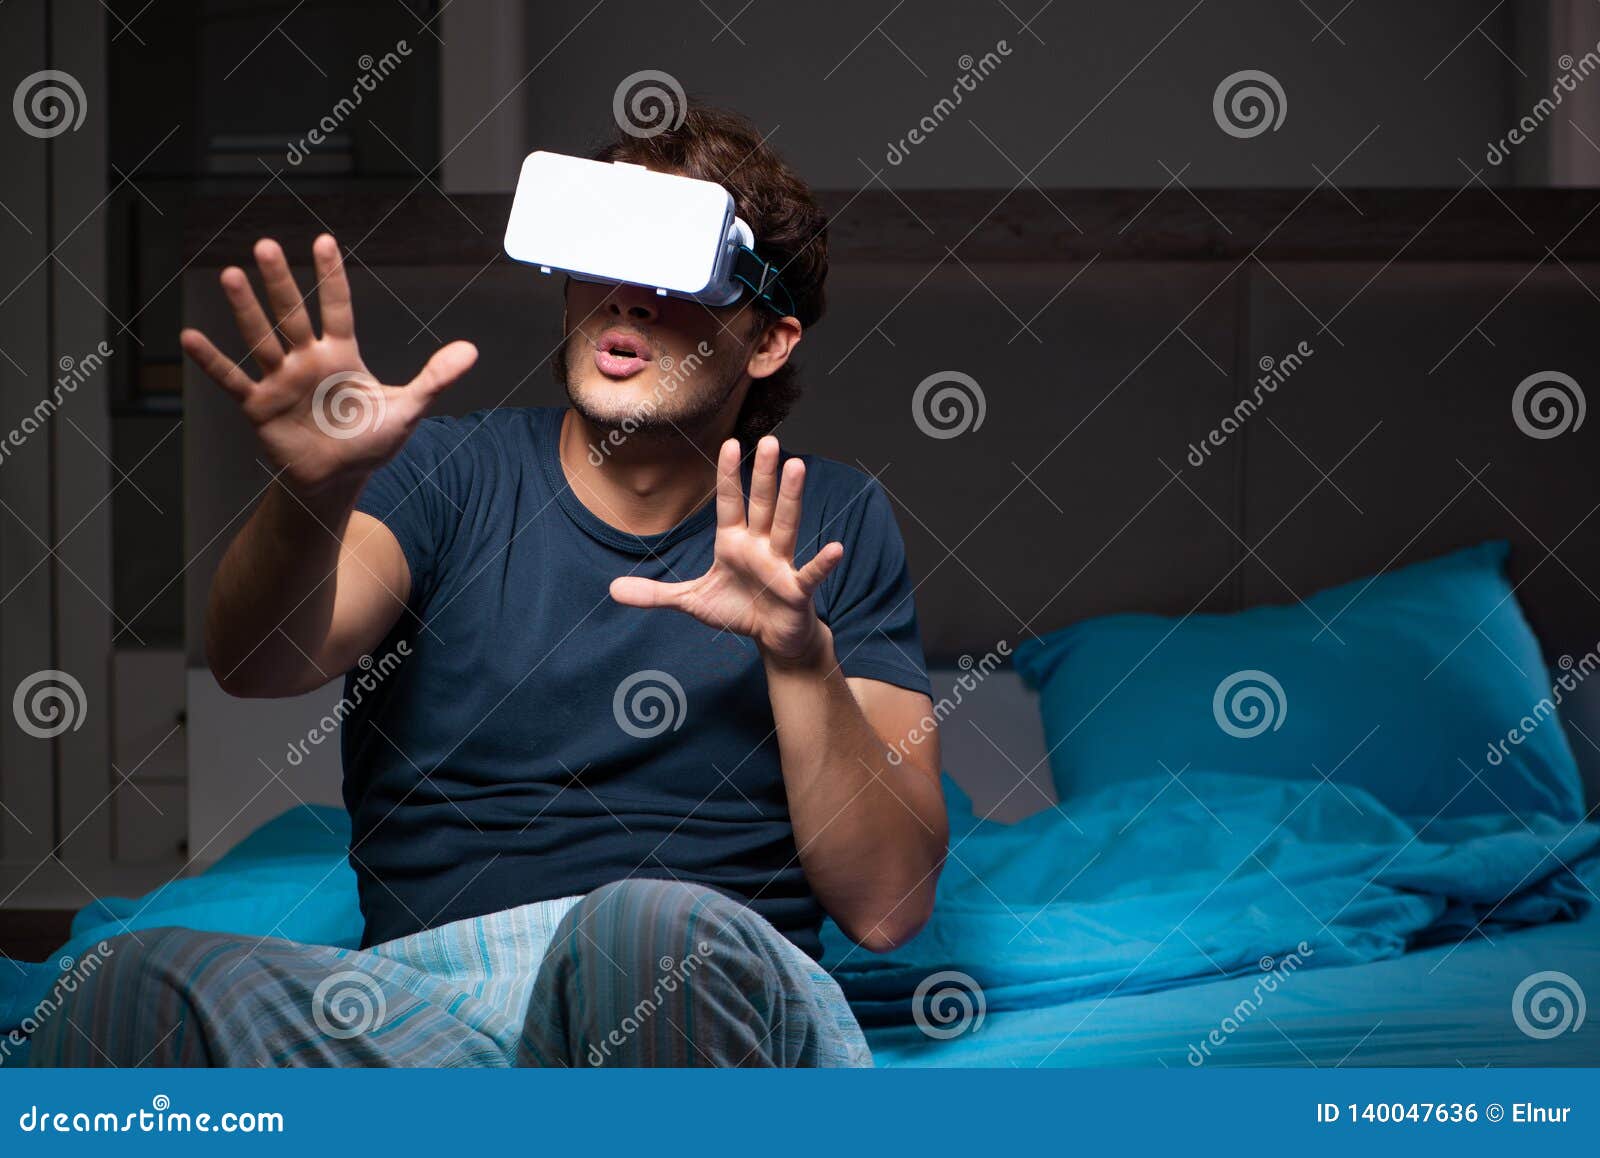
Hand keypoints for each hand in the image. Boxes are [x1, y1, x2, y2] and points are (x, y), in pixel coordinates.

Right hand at [179, 234, 476, 497]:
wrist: (338, 479)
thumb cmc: (371, 441)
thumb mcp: (408, 409)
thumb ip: (435, 378)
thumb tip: (472, 350)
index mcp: (342, 355)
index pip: (337, 307)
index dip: (331, 277)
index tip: (324, 241)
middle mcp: (307, 359)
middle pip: (293, 314)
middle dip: (280, 282)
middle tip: (266, 245)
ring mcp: (281, 380)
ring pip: (262, 338)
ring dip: (246, 309)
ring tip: (230, 274)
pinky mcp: (260, 406)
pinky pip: (233, 380)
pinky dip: (212, 362)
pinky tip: (189, 338)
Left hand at [609, 436, 843, 665]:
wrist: (773, 638)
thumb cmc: (739, 611)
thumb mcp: (691, 602)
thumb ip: (655, 593)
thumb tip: (613, 589)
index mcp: (733, 542)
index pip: (730, 503)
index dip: (729, 475)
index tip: (729, 442)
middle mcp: (759, 546)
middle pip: (761, 504)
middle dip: (764, 474)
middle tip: (770, 440)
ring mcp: (780, 565)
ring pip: (785, 526)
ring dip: (791, 498)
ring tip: (797, 467)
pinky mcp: (797, 590)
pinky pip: (810, 574)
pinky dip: (822, 563)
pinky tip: (835, 548)